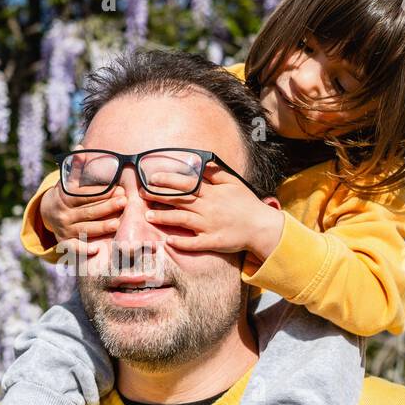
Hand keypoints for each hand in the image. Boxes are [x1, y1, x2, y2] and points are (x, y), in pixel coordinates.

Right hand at [39, 147, 127, 254]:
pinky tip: (95, 250)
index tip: (118, 189)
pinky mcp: (66, 243)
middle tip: (124, 202)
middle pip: (87, 211)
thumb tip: (80, 147)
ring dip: (101, 226)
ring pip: (85, 228)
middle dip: (107, 207)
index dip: (101, 193)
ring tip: (117, 223)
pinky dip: (83, 249)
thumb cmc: (66, 194)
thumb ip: (76, 166)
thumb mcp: (68, 181)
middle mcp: (64, 214)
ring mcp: (65, 230)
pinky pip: (74, 248)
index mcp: (64, 197)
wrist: (48, 214)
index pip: (84, 195)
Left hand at [142, 164, 283, 257]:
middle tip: (142, 195)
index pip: (186, 184)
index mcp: (212, 193)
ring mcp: (210, 226)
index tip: (152, 178)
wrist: (262, 227)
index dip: (168, 181)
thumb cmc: (246, 203)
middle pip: (180, 201)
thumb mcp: (234, 183)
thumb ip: (216, 173)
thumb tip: (202, 161)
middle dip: (159, 197)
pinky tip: (168, 241)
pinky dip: (181, 242)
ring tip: (149, 217)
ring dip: (165, 218)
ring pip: (183, 221)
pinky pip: (195, 243)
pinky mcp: (213, 242)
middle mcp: (209, 208)